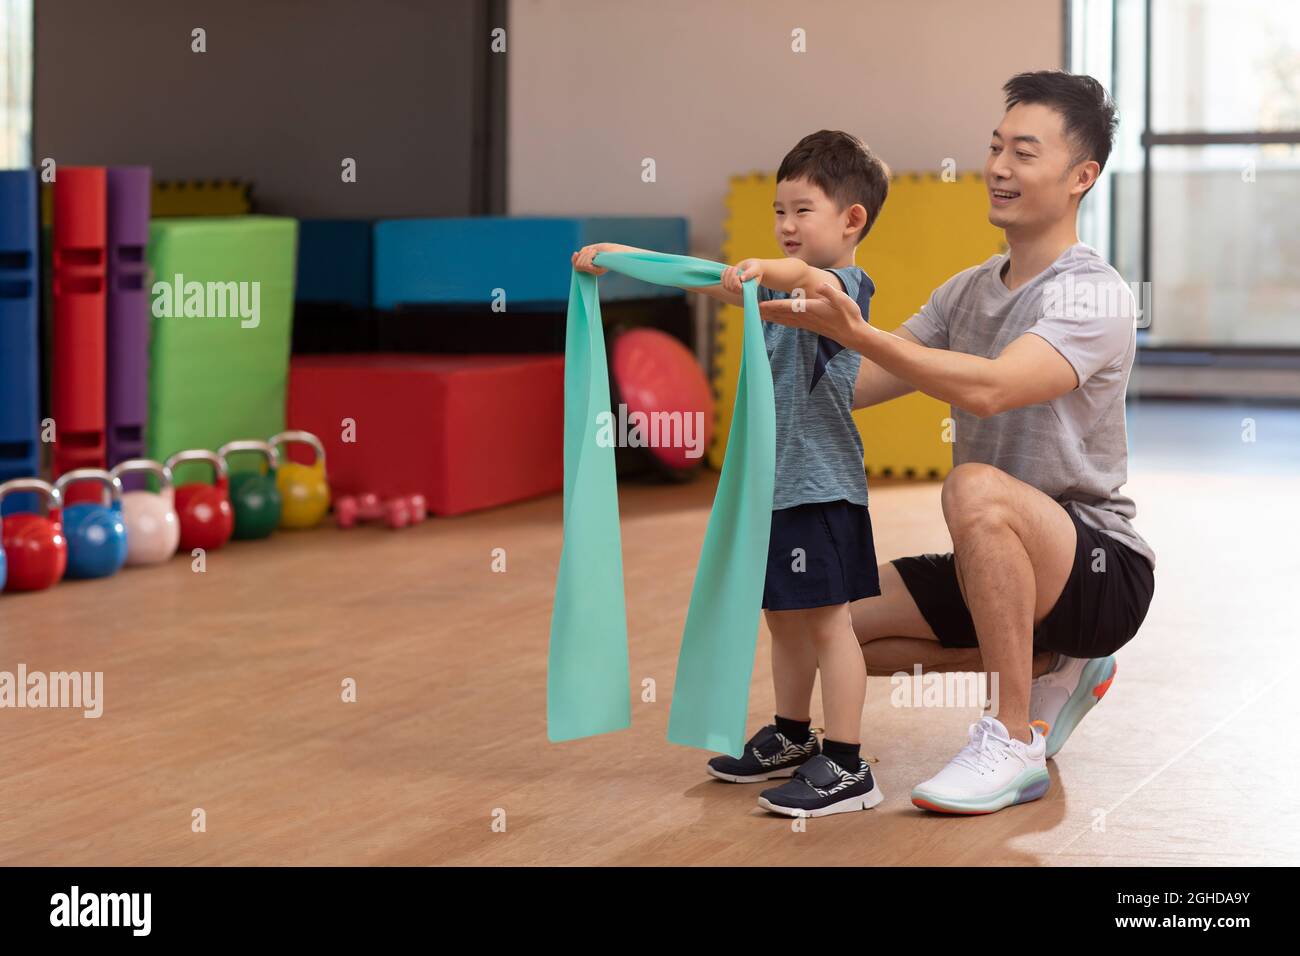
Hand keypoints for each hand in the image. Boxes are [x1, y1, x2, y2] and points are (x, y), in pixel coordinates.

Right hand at [572, 243, 609, 274]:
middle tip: (592, 251)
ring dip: (586, 254)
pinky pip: (587, 264)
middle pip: (578, 264)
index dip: (574, 259)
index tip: (576, 253)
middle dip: (582, 255)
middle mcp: (593, 271)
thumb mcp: (591, 250)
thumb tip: (575, 254)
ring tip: (595, 251)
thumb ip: (583, 253)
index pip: (576, 266)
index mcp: (590, 267)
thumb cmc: (605, 249)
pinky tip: (595, 253)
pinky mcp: (599, 272)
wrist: (617, 251)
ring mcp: (595, 272)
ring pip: (582, 264)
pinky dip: (589, 256)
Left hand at [721, 258, 762, 294]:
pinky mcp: (729, 284)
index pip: (737, 289)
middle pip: (730, 286)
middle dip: (731, 275)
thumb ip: (750, 273)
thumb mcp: (755, 269)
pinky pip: (722, 281)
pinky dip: (723, 273)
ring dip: (727, 274)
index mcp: (748, 289)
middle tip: (737, 268)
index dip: (735, 280)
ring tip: (733, 267)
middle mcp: (740, 291)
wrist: (753, 267)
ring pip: (725, 285)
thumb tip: (742, 279)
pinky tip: (729, 268)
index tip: (739, 272)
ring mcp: (734, 288)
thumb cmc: (756, 268)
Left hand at [759, 280, 873, 346]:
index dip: (773, 305)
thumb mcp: (843, 300)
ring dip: (769, 317)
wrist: (853, 333)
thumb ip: (830, 293)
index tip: (759, 305)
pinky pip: (789, 323)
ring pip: (783, 319)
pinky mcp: (808, 326)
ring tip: (756, 313)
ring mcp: (806, 323)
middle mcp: (805, 317)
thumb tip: (820, 285)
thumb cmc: (849, 315)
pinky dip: (779, 320)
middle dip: (765, 312)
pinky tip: (773, 320)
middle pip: (780, 314)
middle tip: (748, 308)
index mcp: (811, 309)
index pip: (788, 307)